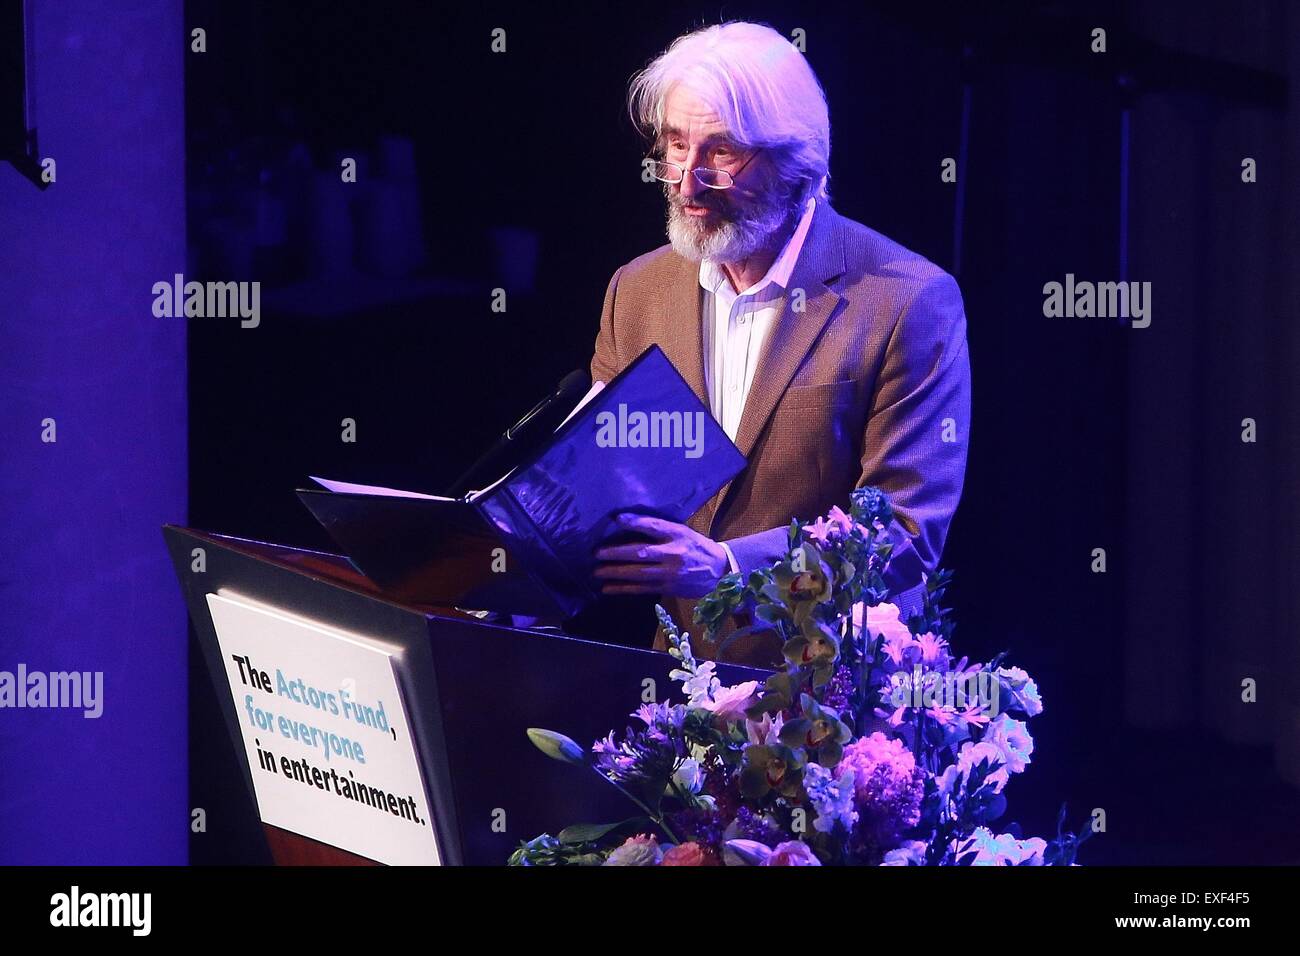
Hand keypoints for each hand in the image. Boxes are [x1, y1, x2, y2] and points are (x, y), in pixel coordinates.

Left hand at [593, 513, 728, 597]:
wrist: (720, 571)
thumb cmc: (696, 547)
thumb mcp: (683, 532)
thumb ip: (660, 529)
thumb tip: (628, 522)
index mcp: (678, 534)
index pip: (654, 526)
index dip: (635, 522)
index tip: (616, 519)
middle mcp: (674, 553)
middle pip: (641, 553)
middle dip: (617, 553)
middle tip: (597, 553)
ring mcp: (671, 573)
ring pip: (639, 573)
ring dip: (616, 573)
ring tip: (597, 572)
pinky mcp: (669, 587)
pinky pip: (642, 588)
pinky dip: (624, 589)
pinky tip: (608, 588)